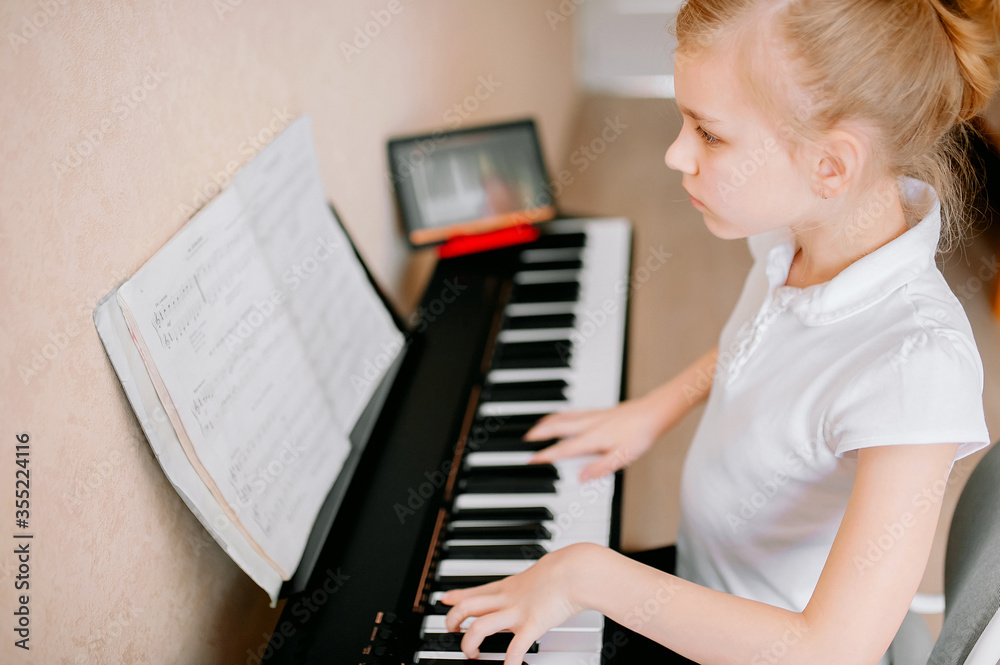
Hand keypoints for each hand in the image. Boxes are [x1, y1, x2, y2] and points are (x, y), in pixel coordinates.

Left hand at [440, 543, 598, 664]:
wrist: (575, 570)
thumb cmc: (561, 572)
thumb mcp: (536, 575)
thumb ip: (527, 582)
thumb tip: (535, 578)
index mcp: (507, 588)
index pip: (474, 591)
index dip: (456, 597)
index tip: (445, 600)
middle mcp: (506, 600)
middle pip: (467, 607)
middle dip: (452, 620)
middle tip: (452, 630)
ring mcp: (516, 612)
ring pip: (480, 627)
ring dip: (469, 643)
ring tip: (472, 653)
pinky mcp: (531, 625)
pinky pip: (514, 648)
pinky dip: (508, 663)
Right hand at [525, 396, 666, 480]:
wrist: (654, 412)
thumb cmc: (641, 434)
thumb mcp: (623, 457)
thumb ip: (600, 468)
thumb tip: (581, 477)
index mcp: (593, 438)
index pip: (564, 449)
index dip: (546, 456)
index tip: (532, 460)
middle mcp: (590, 425)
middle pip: (558, 428)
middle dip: (540, 434)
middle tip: (526, 438)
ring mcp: (594, 416)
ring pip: (564, 417)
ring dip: (548, 422)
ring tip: (537, 426)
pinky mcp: (599, 411)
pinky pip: (573, 412)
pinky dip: (561, 414)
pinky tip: (562, 416)